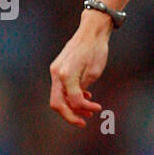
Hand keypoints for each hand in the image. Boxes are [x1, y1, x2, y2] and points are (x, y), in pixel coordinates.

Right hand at [49, 11, 111, 126]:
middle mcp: (56, 73)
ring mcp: (55, 71)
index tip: (98, 108)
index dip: (86, 108)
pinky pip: (61, 88)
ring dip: (71, 106)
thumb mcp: (94, 72)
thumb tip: (78, 102)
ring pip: (58, 96)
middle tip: (84, 122)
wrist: (91, 31)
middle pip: (57, 103)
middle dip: (70, 115)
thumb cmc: (96, 50)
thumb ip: (83, 89)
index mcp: (66, 74)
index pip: (72, 101)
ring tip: (88, 111)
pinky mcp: (58, 69)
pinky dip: (70, 95)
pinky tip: (85, 96)